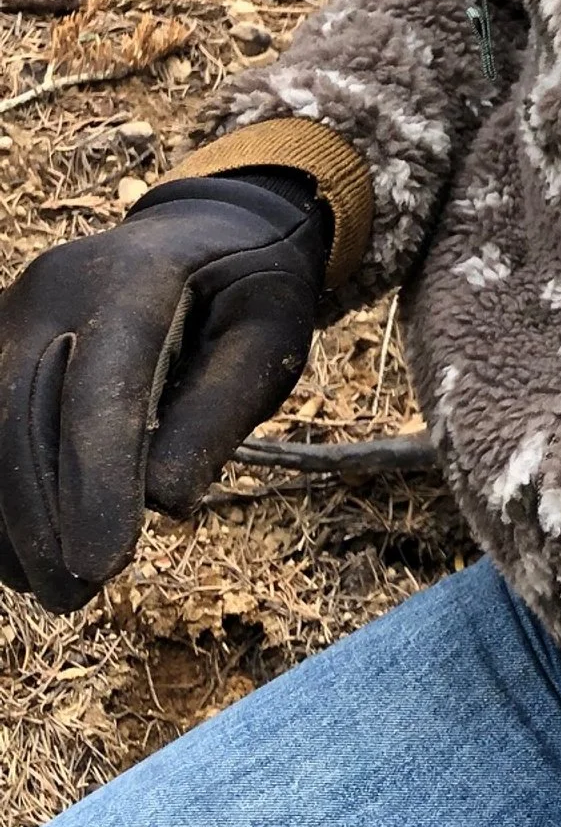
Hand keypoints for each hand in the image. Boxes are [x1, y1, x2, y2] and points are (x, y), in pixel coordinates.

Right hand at [0, 171, 328, 611]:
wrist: (201, 229)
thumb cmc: (247, 289)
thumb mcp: (269, 337)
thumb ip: (218, 412)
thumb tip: (164, 505)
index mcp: (134, 277)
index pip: (100, 389)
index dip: (96, 482)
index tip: (105, 565)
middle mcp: (52, 289)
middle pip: (23, 414)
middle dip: (45, 519)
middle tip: (79, 596)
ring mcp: (9, 314)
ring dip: (12, 520)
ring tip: (57, 590)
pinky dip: (1, 498)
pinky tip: (26, 556)